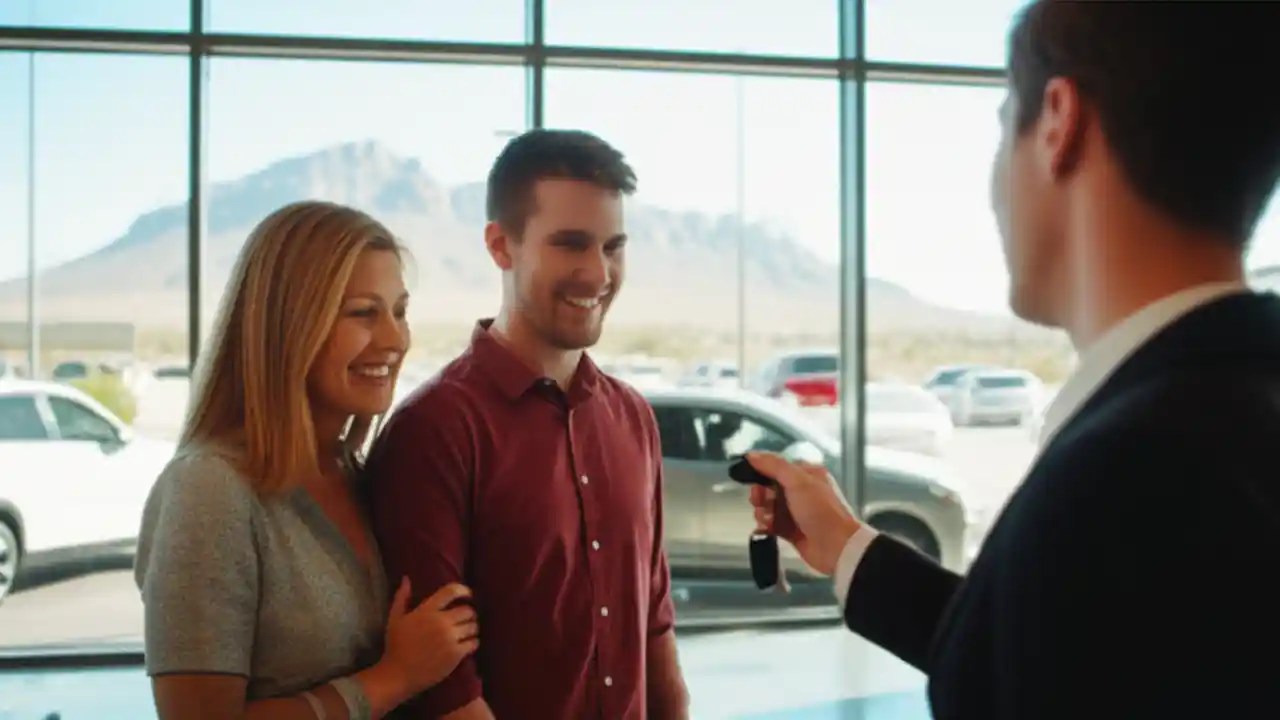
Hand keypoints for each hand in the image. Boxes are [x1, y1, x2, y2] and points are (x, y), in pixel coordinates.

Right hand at [380, 579, 477, 695]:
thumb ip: (401, 597)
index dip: (463, 590)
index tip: (468, 594)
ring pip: (473, 626)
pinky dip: (473, 642)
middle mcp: (441, 622)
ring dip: (472, 628)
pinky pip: (474, 642)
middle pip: (467, 610)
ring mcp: (449, 638)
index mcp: (427, 611)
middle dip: (469, 613)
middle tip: (466, 619)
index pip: (451, 591)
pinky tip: (468, 644)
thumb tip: (406, 579)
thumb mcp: (394, 619)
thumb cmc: (396, 646)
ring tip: (468, 631)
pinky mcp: (456, 654)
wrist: (398, 674)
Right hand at [746, 451, 862, 574]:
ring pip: (768, 507)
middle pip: (769, 488)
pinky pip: (771, 525)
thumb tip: (752, 455)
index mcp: (807, 475)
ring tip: (769, 520)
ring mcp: (797, 512)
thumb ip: (774, 465)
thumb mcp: (798, 482)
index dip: (763, 473)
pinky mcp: (791, 531)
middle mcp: (802, 492)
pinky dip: (765, 526)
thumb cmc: (822, 512)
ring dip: (763, 513)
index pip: (777, 467)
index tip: (755, 480)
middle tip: (762, 502)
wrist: (836, 548)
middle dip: (761, 495)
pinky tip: (767, 529)